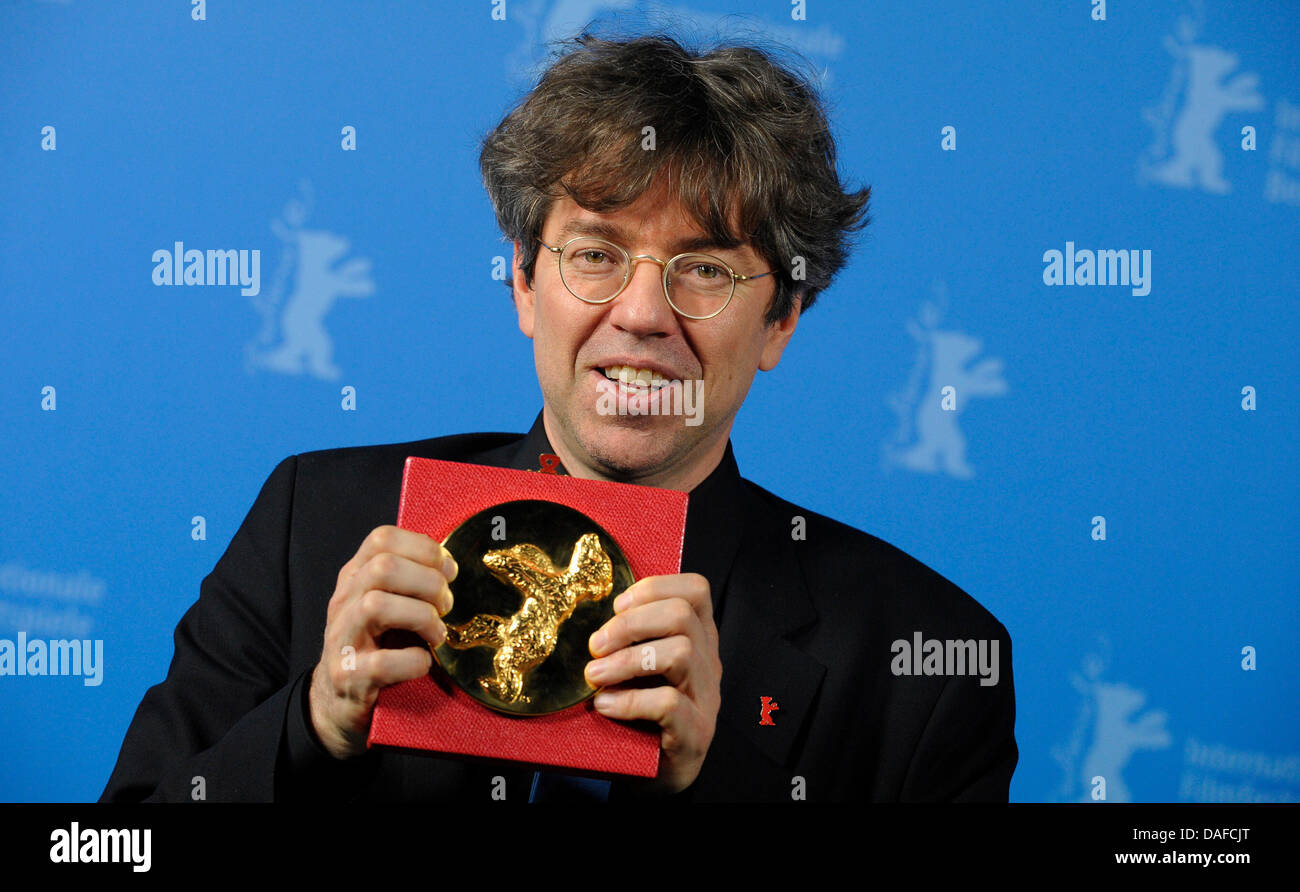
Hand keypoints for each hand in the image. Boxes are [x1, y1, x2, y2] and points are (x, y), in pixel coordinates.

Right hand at [309, 525, 456, 758]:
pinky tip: (423, 663)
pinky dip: (414, 661)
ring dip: (422, 617)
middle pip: (383, 567)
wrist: (337, 703)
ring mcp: (341, 640)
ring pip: (376, 605)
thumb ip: (408, 581)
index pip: (382, 539)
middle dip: (428, 583)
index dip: (423, 548)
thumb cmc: (375, 647)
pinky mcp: (349, 677)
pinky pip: (382, 663)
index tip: (448, 570)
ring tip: (437, 634)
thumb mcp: (387, 605)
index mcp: (355, 578)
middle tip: (446, 605)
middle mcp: (343, 603)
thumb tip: (449, 565)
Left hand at [583, 573, 720, 793]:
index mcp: (699, 639)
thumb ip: (630, 640)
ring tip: (595, 676)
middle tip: (596, 645)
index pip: (695, 591)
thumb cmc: (643, 714)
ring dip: (627, 660)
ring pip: (680, 653)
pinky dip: (629, 700)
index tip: (616, 605)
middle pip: (682, 615)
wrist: (656, 774)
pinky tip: (605, 706)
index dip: (654, 588)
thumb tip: (587, 617)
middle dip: (631, 624)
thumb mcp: (640, 668)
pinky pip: (668, 703)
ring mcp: (706, 698)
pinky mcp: (696, 733)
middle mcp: (709, 663)